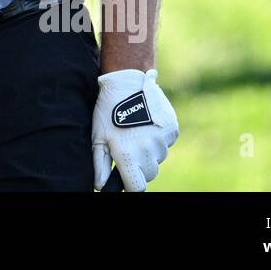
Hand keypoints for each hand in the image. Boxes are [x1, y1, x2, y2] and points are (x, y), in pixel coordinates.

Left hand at [91, 67, 178, 191]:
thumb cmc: (107, 111)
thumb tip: (100, 187)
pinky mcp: (172, 129)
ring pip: (159, 159)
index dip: (131, 184)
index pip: (137, 187)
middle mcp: (149, 151)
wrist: (126, 82)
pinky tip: (147, 124)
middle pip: (149, 174)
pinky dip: (158, 139)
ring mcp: (163, 140)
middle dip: (140, 167)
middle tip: (129, 149)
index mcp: (129, 156)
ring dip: (150, 152)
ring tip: (136, 132)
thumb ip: (100, 165)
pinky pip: (166, 144)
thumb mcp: (98, 137)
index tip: (126, 177)